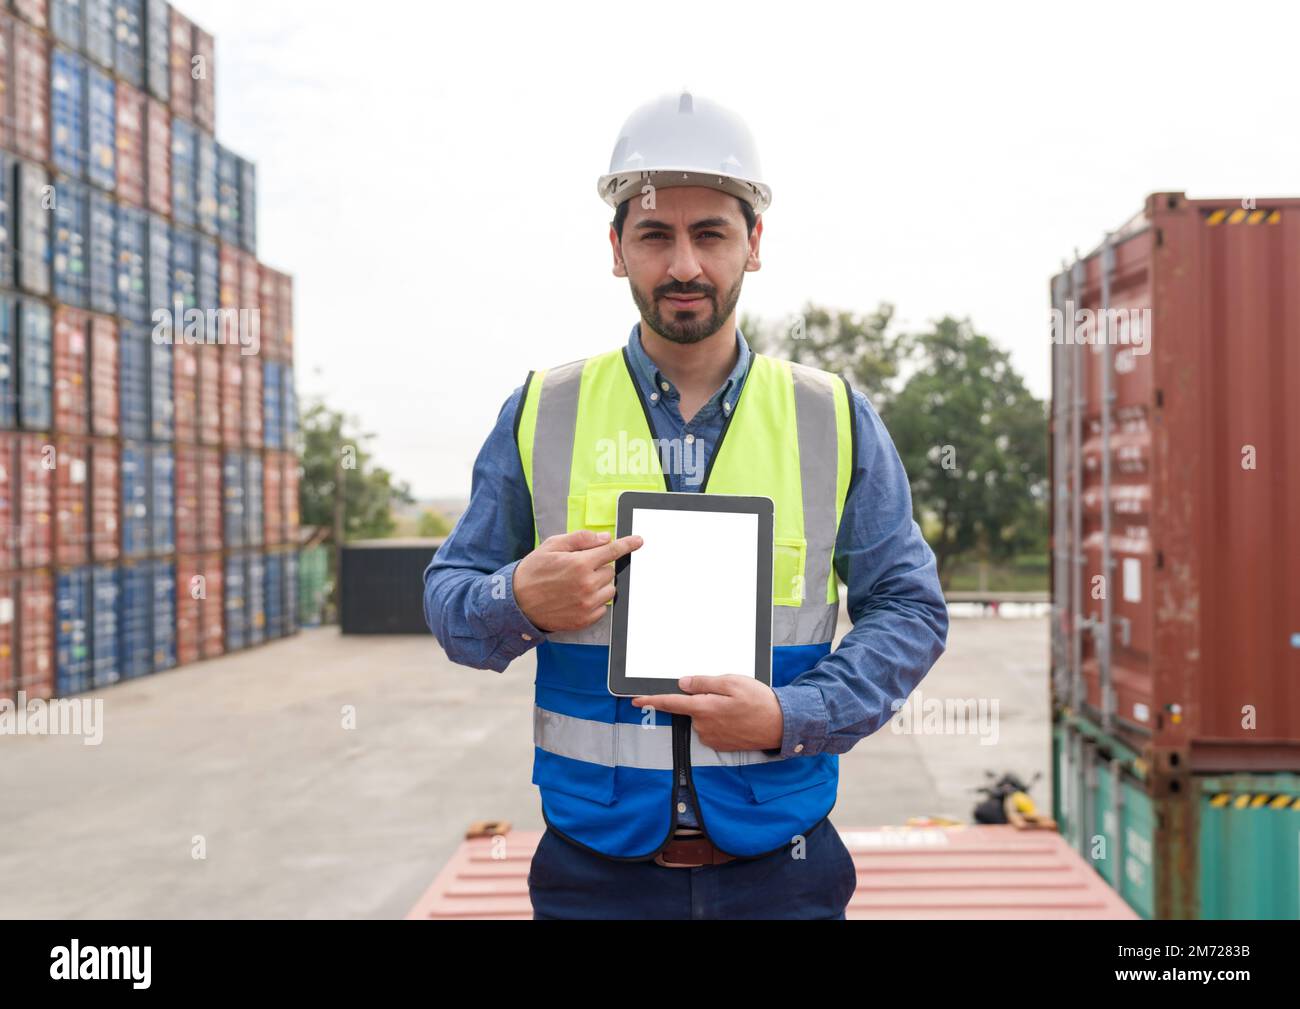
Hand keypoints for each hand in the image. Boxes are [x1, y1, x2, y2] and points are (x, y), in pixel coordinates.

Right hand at [514, 529, 643, 631]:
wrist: (517, 602)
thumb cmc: (534, 571)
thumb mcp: (552, 546)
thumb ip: (580, 539)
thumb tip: (604, 538)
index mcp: (580, 564)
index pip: (612, 551)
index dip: (628, 544)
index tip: (638, 541)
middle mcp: (587, 585)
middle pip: (611, 571)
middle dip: (600, 567)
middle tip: (580, 568)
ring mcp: (587, 604)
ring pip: (610, 589)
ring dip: (600, 584)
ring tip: (578, 584)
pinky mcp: (585, 619)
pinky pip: (603, 607)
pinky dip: (595, 600)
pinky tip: (577, 597)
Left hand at [632, 676, 783, 751]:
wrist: (780, 725)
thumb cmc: (758, 701)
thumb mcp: (731, 682)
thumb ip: (704, 682)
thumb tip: (683, 684)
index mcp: (704, 708)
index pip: (670, 703)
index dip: (651, 701)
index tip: (635, 700)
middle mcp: (704, 726)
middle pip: (691, 708)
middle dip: (702, 698)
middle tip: (727, 694)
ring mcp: (712, 737)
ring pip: (702, 717)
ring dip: (712, 710)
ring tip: (736, 706)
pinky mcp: (720, 744)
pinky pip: (711, 728)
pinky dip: (719, 720)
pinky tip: (736, 717)